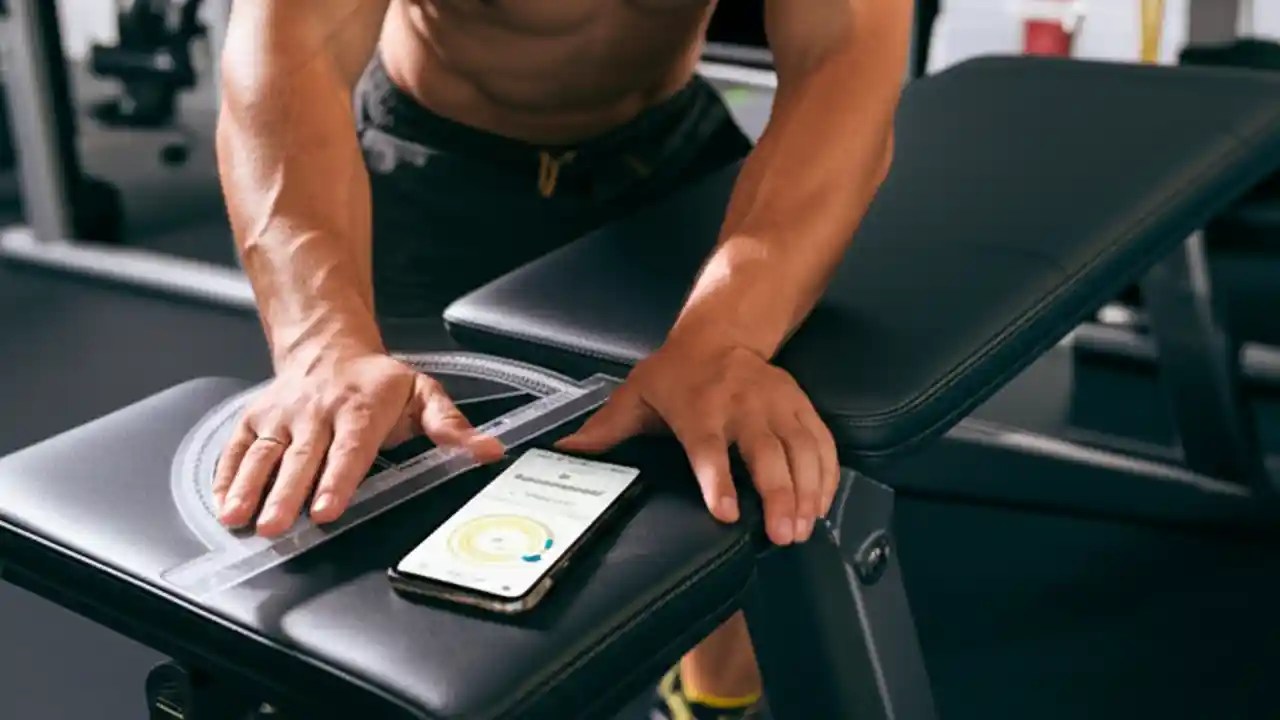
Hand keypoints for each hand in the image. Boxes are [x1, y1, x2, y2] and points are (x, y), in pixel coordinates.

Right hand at [213, 351, 503, 535]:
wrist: (329, 348)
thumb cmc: (377, 383)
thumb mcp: (423, 395)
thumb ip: (452, 426)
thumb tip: (488, 450)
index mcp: (359, 409)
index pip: (349, 451)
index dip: (336, 481)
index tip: (326, 509)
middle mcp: (317, 412)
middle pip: (300, 458)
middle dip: (285, 494)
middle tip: (275, 526)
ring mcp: (282, 415)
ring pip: (263, 454)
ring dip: (247, 487)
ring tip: (236, 517)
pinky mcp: (256, 419)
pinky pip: (236, 447)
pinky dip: (225, 473)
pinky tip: (219, 500)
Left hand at [556, 338, 837, 544]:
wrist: (722, 333)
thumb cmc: (677, 373)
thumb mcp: (637, 394)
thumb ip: (606, 430)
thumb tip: (568, 454)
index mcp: (700, 407)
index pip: (709, 448)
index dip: (719, 481)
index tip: (728, 513)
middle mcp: (743, 405)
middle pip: (766, 454)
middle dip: (779, 495)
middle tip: (783, 534)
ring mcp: (777, 405)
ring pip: (802, 450)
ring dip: (807, 492)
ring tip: (803, 527)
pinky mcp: (801, 406)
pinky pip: (823, 443)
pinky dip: (827, 476)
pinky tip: (821, 504)